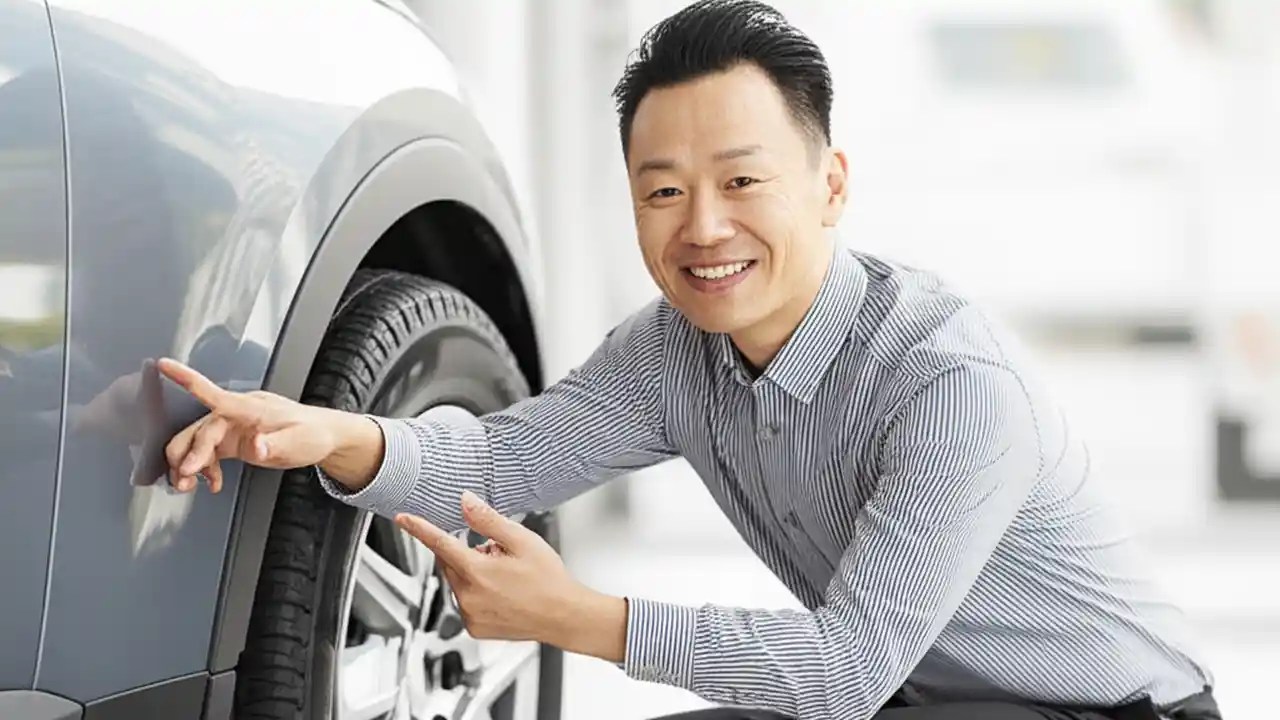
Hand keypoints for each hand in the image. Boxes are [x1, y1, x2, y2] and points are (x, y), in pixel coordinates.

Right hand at [157, 358, 345, 492]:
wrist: (323, 438)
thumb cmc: (313, 434)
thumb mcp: (298, 442)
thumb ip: (274, 445)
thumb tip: (254, 446)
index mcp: (250, 409)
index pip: (214, 393)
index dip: (187, 378)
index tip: (164, 364)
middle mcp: (236, 415)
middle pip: (197, 429)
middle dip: (185, 453)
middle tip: (184, 479)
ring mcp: (233, 428)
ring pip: (196, 442)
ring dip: (187, 463)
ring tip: (187, 485)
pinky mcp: (233, 441)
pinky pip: (207, 453)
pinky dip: (203, 469)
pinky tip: (211, 482)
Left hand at [396, 492, 627, 660]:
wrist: (564, 616)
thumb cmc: (548, 579)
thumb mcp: (522, 540)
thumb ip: (488, 520)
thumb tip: (465, 502)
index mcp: (477, 571)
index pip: (439, 543)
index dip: (419, 528)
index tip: (403, 518)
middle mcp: (468, 596)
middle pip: (449, 563)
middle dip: (466, 552)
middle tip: (497, 552)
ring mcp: (470, 615)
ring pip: (457, 583)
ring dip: (472, 573)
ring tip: (505, 576)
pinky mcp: (475, 628)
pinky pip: (466, 602)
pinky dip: (476, 593)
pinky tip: (502, 593)